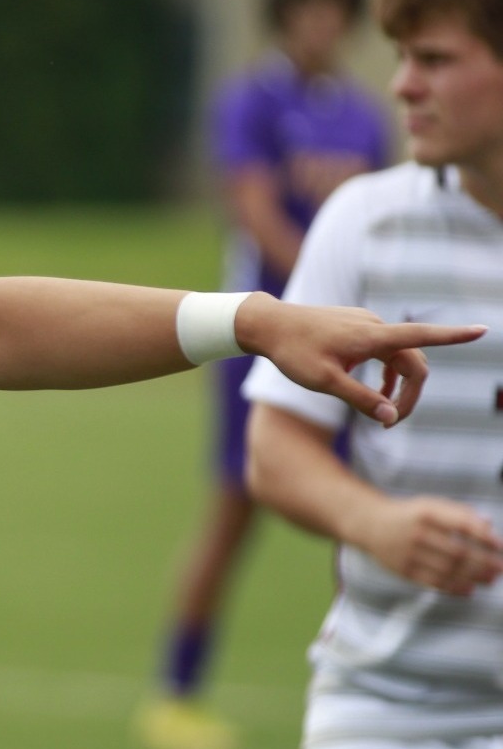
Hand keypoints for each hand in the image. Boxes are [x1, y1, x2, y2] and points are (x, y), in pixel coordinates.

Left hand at [236, 295, 486, 425]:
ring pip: (399, 357)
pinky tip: (375, 389)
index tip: (483, 330)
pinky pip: (385, 351)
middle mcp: (374, 326)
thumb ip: (360, 400)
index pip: (422, 335)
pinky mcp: (356, 326)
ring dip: (399, 385)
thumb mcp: (325, 383)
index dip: (454, 336)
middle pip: (413, 362)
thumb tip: (391, 417)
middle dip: (411, 394)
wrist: (266, 324)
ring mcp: (366, 324)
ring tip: (383, 413)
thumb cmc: (292, 352)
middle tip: (391, 424)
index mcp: (371, 337)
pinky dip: (387, 372)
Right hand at [354, 496, 502, 595]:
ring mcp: (408, 553)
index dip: (485, 537)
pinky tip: (469, 589)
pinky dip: (453, 587)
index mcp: (426, 512)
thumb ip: (459, 513)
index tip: (501, 546)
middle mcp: (416, 532)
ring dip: (473, 577)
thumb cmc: (408, 515)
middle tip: (501, 568)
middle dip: (484, 562)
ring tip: (490, 580)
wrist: (369, 524)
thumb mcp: (430, 505)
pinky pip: (432, 582)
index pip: (462, 525)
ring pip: (447, 569)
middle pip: (458, 551)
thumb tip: (488, 525)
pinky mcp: (402, 569)